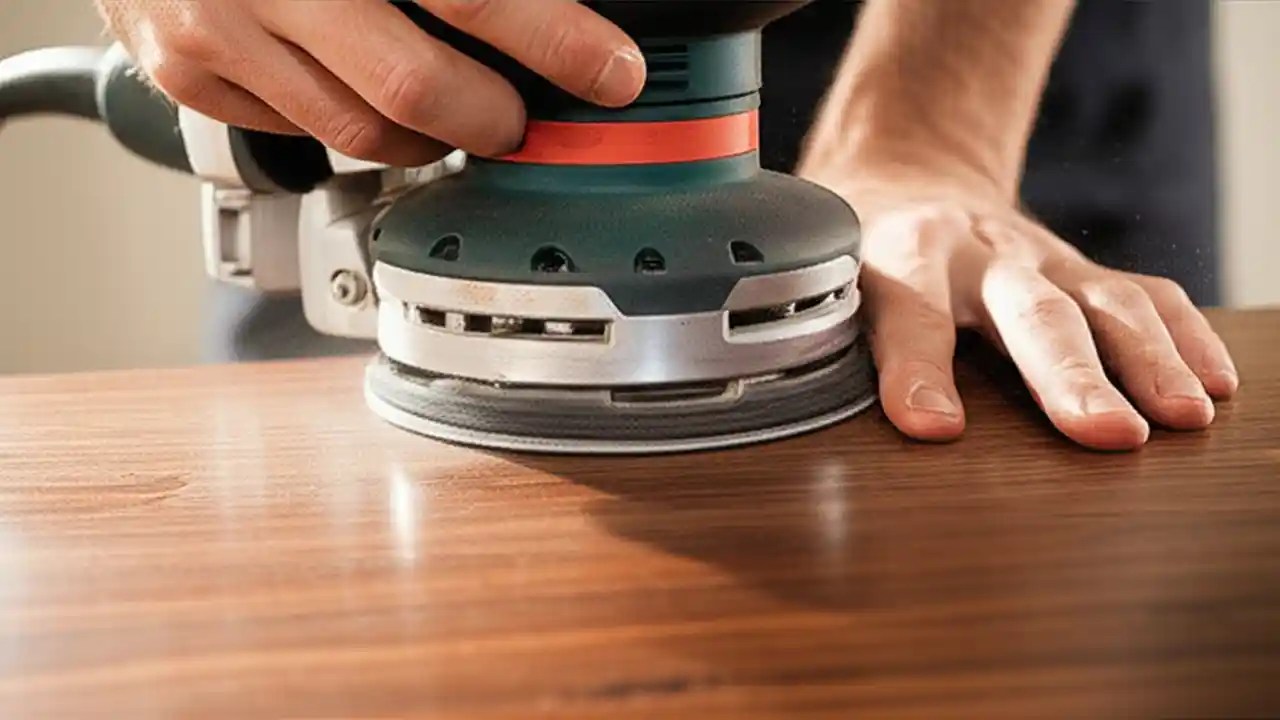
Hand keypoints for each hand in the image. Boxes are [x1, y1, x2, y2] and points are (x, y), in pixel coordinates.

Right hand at [94, 0, 644, 164]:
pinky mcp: (188, 72)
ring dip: (431, 136)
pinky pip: (305, 136)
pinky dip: (357, 128)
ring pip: (363, 130)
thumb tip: (544, 7)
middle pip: (416, 85)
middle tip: (523, 115)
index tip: (612, 71)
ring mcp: (218, 26)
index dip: (554, 40)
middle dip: (495, 117)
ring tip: (457, 110)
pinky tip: (369, 93)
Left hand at [810, 167, 1238, 450]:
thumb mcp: (818, 279)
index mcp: (897, 257)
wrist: (906, 175)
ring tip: (1181, 417)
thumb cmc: (857, 246)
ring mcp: (1038, 258)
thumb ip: (812, 336)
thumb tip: (781, 418)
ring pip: (1104, 300)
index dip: (917, 370)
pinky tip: (1211, 383)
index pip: (907, 312)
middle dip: (1068, 373)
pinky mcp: (1077, 269)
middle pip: (1028, 310)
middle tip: (1102, 434)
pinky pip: (1145, 292)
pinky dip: (1183, 335)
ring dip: (1147, 359)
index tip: (933, 427)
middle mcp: (977, 253)